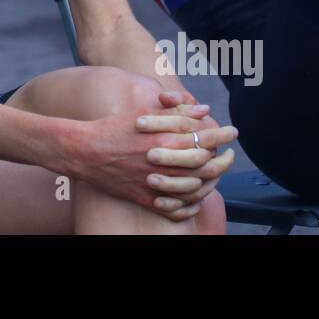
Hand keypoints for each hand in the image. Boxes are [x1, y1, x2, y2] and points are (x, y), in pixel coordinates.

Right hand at [71, 112, 237, 220]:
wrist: (85, 152)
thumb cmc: (114, 127)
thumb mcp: (144, 112)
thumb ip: (176, 112)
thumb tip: (203, 110)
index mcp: (164, 139)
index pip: (203, 138)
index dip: (222, 134)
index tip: (233, 132)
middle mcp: (163, 163)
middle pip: (205, 165)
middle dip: (223, 159)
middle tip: (231, 155)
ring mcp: (155, 183)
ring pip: (195, 187)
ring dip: (211, 181)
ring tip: (218, 174)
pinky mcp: (146, 198)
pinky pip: (176, 208)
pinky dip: (191, 204)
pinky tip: (198, 197)